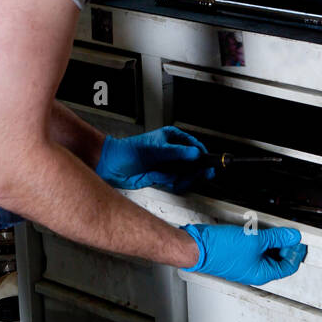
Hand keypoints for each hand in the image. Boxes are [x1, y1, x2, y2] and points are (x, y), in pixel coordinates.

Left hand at [94, 126, 210, 191]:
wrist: (113, 165)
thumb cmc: (129, 150)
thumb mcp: (156, 148)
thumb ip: (177, 152)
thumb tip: (194, 154)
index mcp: (172, 138)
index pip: (193, 144)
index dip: (201, 153)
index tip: (208, 160)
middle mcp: (171, 151)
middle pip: (192, 161)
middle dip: (198, 168)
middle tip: (205, 173)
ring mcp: (167, 164)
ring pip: (186, 173)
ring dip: (189, 178)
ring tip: (188, 179)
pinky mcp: (162, 176)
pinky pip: (177, 181)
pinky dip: (179, 184)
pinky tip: (176, 182)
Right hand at [181, 224, 305, 284]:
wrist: (197, 247)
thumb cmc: (220, 250)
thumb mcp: (255, 240)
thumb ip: (277, 237)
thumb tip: (293, 236)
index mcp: (262, 274)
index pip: (288, 266)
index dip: (295, 251)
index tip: (296, 238)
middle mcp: (254, 271)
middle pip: (278, 259)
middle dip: (284, 244)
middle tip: (286, 231)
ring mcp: (245, 263)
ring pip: (266, 252)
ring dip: (272, 240)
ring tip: (272, 228)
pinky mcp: (237, 254)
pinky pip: (255, 248)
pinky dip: (260, 239)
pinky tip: (258, 229)